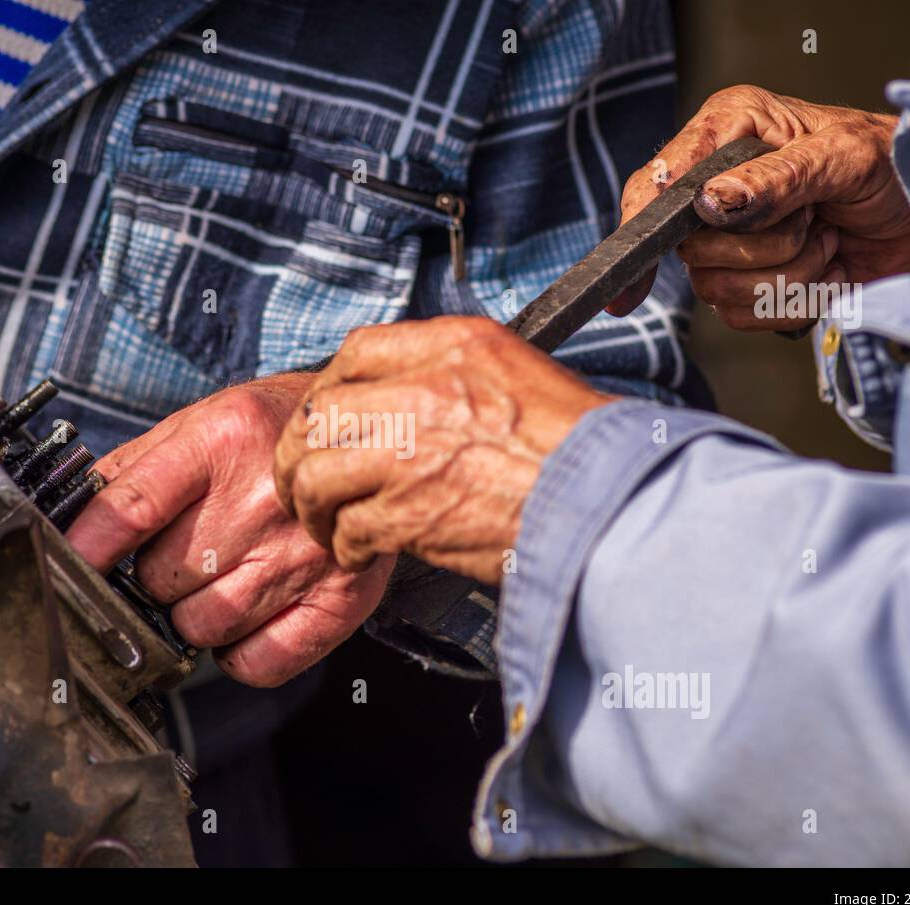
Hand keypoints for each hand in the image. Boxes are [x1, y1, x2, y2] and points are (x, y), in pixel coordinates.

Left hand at [65, 373, 393, 687]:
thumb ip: (135, 468)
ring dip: (196, 613)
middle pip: (161, 579)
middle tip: (186, 550)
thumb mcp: (202, 421)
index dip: (86, 548)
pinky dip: (239, 653)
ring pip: (202, 626)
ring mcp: (304, 555)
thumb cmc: (273, 434)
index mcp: (221, 441)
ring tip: (222, 575)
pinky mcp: (340, 600)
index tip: (65, 568)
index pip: (130, 509)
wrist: (370, 436)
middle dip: (158, 574)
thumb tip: (71, 521)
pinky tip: (249, 614)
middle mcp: (263, 499)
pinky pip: (257, 663)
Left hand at [273, 316, 613, 584]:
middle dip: (302, 452)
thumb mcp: (517, 375)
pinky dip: (346, 546)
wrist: (607, 503)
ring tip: (327, 524)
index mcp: (454, 346)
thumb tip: (398, 396)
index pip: (357, 351)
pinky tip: (361, 552)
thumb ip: (452, 375)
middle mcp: (424, 390)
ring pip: (319, 472)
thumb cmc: (576, 447)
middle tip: (305, 478)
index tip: (326, 418)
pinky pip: (348, 527)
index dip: (330, 388)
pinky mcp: (409, 512)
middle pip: (320, 412)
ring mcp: (411, 451)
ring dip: (314, 505)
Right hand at [608, 84, 909, 329]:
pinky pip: (739, 315)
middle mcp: (716, 188)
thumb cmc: (891, 165)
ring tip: (826, 241)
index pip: (658, 182)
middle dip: (764, 245)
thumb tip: (712, 201)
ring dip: (788, 274)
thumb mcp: (844, 156)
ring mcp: (726, 242)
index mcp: (727, 134)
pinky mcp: (745, 286)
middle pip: (690, 248)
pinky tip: (822, 269)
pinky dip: (792, 301)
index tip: (640, 256)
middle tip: (812, 219)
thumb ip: (778, 177)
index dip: (642, 220)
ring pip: (716, 288)